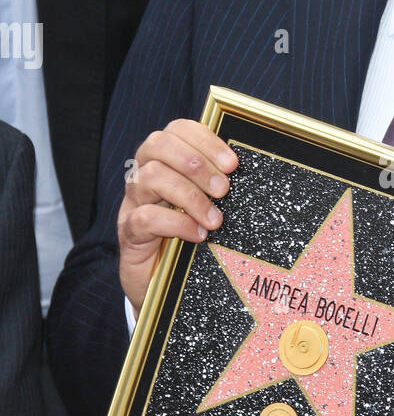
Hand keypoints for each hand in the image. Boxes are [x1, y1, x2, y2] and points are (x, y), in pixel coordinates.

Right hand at [118, 120, 237, 314]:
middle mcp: (143, 177)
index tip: (231, 164)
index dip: (204, 140)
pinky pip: (145, 218)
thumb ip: (216, 187)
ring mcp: (132, 204)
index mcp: (164, 162)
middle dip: (195, 163)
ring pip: (150, 177)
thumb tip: (243, 171)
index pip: (176, 130)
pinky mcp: (129, 233)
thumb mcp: (206, 208)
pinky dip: (177, 223)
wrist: (162, 286)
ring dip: (190, 195)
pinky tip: (198, 234)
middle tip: (223, 189)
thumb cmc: (189, 240)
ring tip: (214, 219)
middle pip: (157, 145)